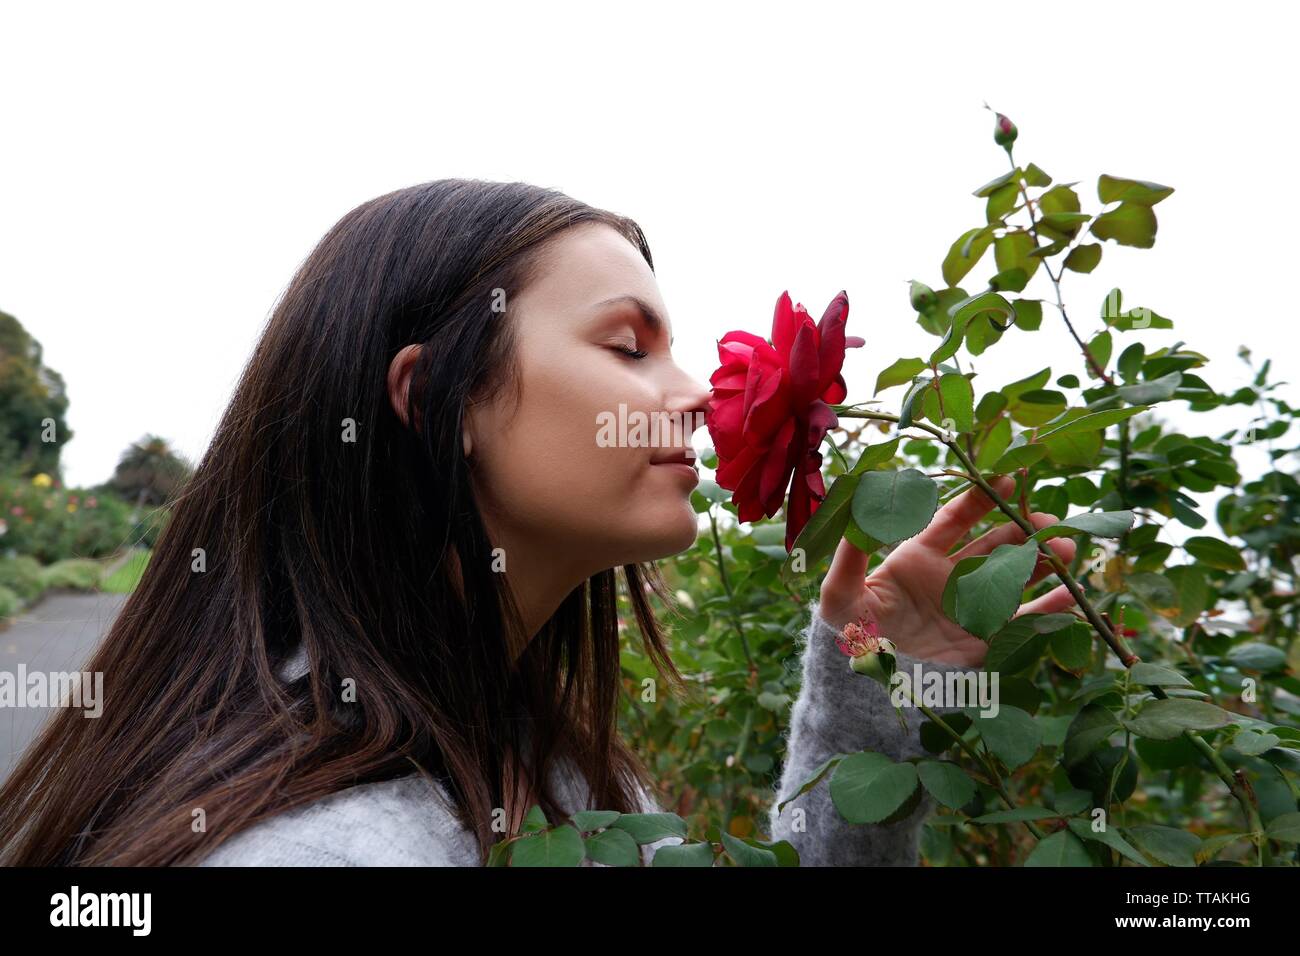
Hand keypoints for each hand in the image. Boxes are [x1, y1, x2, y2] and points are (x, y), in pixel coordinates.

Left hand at [817, 475, 1079, 667]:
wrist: (867, 687)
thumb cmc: (848, 636)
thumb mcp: (841, 594)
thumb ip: (850, 555)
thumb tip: (859, 514)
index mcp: (918, 557)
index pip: (953, 519)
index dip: (978, 498)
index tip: (1004, 478)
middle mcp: (949, 576)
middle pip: (994, 542)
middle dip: (1022, 528)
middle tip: (1047, 519)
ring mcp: (971, 605)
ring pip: (1015, 575)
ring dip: (1041, 560)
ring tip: (1066, 549)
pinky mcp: (986, 640)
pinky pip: (1025, 619)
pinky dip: (1049, 606)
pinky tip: (1070, 594)